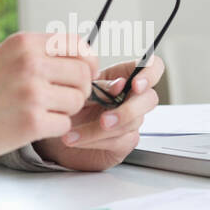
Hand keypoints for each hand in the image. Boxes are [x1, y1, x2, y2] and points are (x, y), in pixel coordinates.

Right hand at [0, 31, 99, 159]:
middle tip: (60, 100)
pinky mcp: (32, 122)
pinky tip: (32, 126)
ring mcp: (32, 93)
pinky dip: (53, 128)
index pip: (78, 45)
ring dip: (65, 111)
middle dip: (78, 90)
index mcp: (24, 43)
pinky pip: (64, 124)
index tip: (84, 74)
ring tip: (40, 112)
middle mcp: (30, 63)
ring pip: (77, 101)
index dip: (87, 62)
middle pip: (83, 75)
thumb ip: (38, 55)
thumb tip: (81, 61)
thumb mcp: (4, 57)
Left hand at [32, 55, 163, 170]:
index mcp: (123, 76)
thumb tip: (119, 85)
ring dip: (99, 129)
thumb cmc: (70, 106)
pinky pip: (119, 140)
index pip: (152, 67)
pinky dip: (94, 140)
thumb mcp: (80, 91)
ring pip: (131, 123)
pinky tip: (76, 139)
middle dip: (128, 111)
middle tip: (105, 120)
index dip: (150, 74)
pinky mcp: (124, 142)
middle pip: (150, 99)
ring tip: (74, 132)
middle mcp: (131, 98)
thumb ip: (100, 86)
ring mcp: (131, 121)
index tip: (136, 84)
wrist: (56, 133)